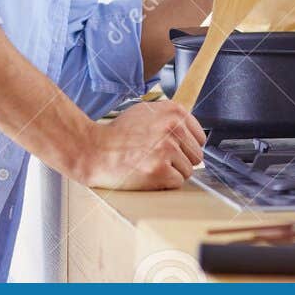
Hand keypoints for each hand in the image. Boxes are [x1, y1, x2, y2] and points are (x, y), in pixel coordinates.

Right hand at [71, 100, 204, 190]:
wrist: (95, 150)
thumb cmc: (118, 134)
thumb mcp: (145, 113)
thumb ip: (170, 119)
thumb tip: (192, 134)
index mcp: (173, 111)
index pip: (200, 137)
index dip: (186, 147)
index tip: (172, 148)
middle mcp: (173, 127)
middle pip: (197, 155)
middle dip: (180, 160)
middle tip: (156, 157)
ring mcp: (167, 148)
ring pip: (188, 170)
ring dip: (171, 172)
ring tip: (149, 164)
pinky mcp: (160, 170)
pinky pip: (177, 182)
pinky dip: (164, 183)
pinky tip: (148, 173)